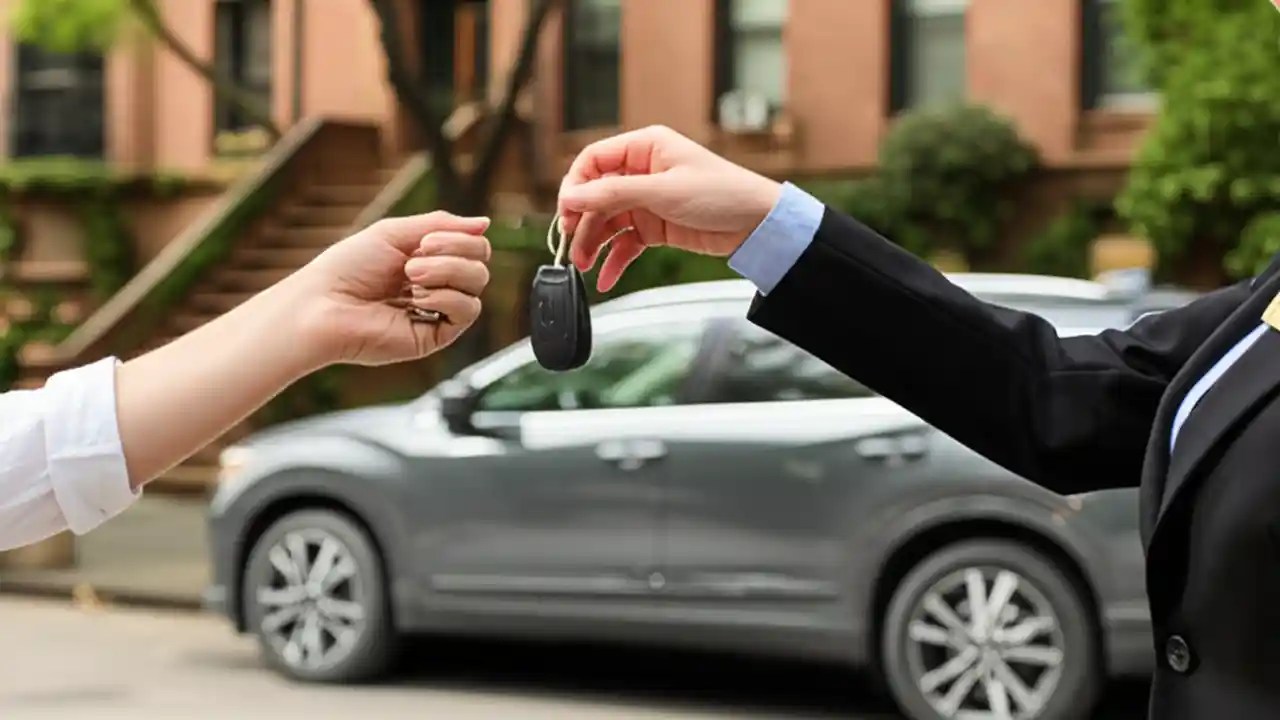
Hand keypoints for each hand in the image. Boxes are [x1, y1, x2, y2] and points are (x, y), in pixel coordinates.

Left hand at [292, 212, 491, 365]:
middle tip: (414, 260)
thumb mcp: (395, 232)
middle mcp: (436, 286)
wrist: (324, 305)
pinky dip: (447, 298)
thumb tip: (485, 223)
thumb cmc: (348, 268)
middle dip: (453, 254)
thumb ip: (442, 225)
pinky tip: (418, 299)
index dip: (460, 238)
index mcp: (427, 261)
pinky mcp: (436, 336)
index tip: (426, 240)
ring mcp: (437, 312)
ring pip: (477, 285)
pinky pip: (467, 311)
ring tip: (411, 277)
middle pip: (480, 264)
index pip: (472, 246)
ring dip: (447, 272)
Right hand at [558, 125, 782, 291]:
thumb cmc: (722, 193)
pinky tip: (605, 278)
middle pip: (596, 195)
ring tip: (585, 266)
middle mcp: (642, 171)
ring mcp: (647, 200)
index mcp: (645, 148)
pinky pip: (625, 243)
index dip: (576, 185)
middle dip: (581, 222)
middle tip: (572, 247)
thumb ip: (614, 194)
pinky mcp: (656, 226)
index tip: (566, 212)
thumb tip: (572, 197)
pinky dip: (614, 260)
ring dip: (593, 243)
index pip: (594, 160)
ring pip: (607, 221)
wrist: (758, 225)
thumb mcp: (664, 191)